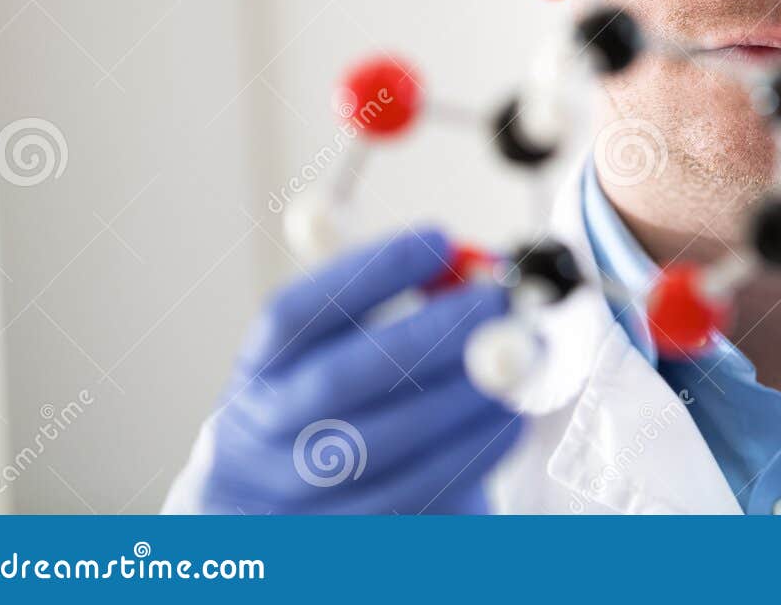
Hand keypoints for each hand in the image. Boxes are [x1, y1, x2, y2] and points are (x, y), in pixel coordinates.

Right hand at [198, 228, 521, 513]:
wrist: (278, 515)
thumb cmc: (334, 407)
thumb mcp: (338, 348)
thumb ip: (394, 304)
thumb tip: (473, 265)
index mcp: (260, 371)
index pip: (297, 312)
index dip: (367, 271)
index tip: (438, 237)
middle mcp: (263, 435)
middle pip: (340, 380)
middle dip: (427, 336)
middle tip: (497, 304)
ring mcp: (296, 500)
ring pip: (379, 450)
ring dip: (461, 403)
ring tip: (520, 367)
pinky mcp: (343, 544)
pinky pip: (410, 502)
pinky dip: (467, 459)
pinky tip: (506, 425)